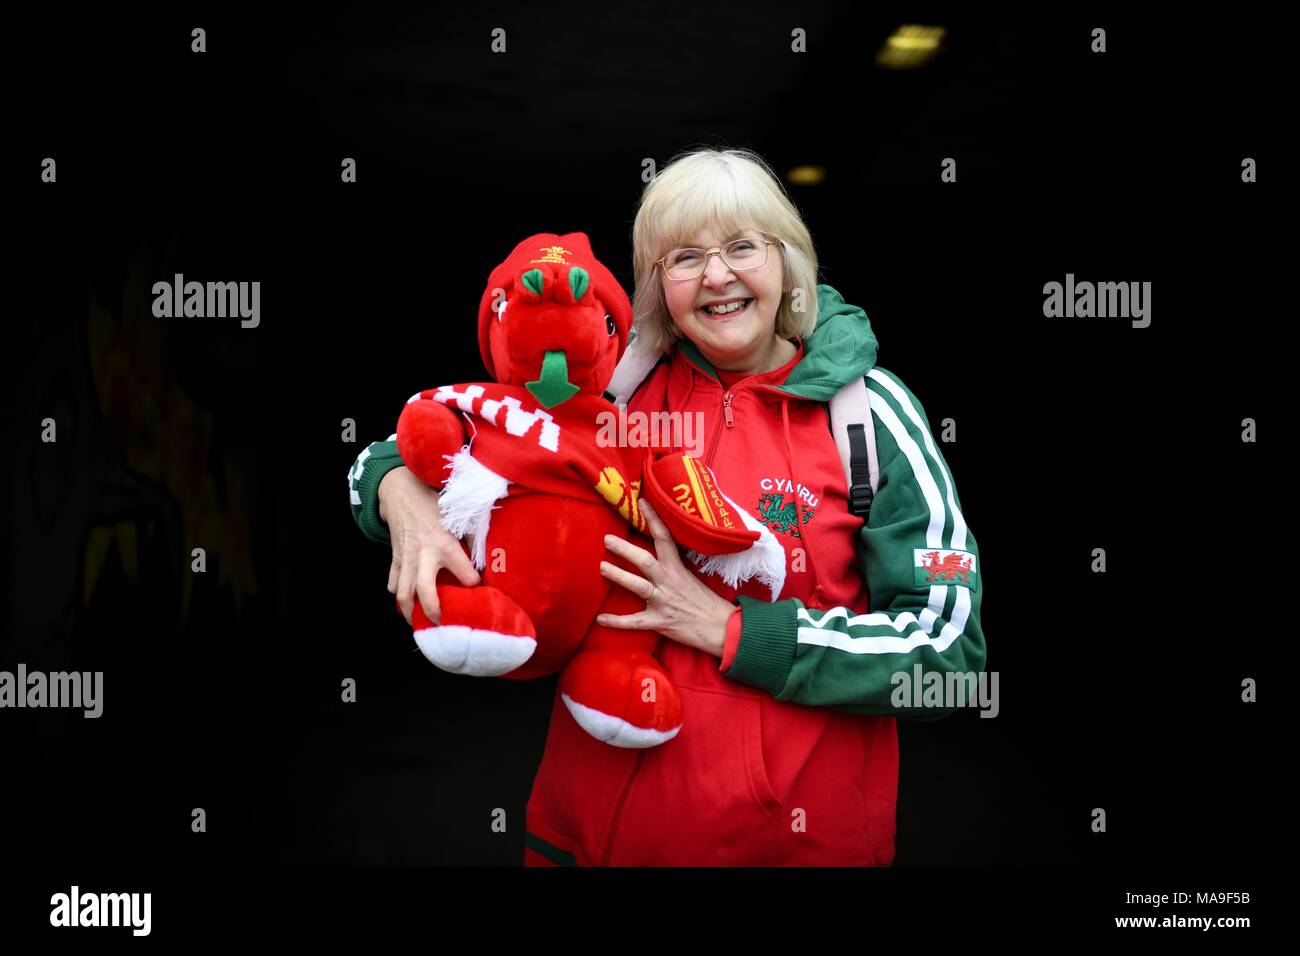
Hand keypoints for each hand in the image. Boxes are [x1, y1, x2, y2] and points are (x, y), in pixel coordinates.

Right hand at [379, 466, 480, 625]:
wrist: (402, 494)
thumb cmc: (433, 504)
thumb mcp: (457, 515)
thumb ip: (472, 536)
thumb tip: (486, 557)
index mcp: (445, 544)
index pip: (465, 573)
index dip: (474, 582)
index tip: (478, 587)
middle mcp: (424, 554)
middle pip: (425, 590)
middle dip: (433, 610)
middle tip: (441, 623)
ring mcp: (406, 558)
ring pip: (403, 593)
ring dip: (410, 612)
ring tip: (420, 623)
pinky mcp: (395, 559)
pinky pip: (394, 583)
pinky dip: (399, 596)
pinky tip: (408, 603)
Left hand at [596, 498, 734, 657]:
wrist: (721, 628)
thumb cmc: (705, 602)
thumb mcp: (690, 577)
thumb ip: (672, 565)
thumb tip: (656, 549)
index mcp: (677, 568)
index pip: (664, 538)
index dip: (653, 519)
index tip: (641, 502)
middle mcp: (669, 582)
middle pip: (645, 561)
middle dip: (625, 550)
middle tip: (607, 539)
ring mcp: (664, 602)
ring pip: (639, 587)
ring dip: (619, 577)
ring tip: (602, 567)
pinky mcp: (660, 622)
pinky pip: (635, 622)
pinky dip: (617, 621)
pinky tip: (600, 619)